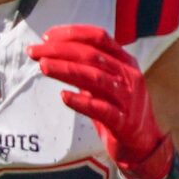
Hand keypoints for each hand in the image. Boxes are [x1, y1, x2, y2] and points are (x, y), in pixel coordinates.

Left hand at [31, 24, 178, 178]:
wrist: (143, 144)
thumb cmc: (119, 111)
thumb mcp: (107, 84)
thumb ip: (88, 68)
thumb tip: (54, 53)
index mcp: (125, 62)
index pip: (98, 38)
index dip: (72, 34)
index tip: (47, 36)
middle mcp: (128, 76)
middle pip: (92, 55)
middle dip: (60, 50)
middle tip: (36, 51)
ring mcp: (128, 99)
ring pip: (95, 78)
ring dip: (66, 70)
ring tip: (44, 66)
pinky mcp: (123, 122)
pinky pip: (101, 109)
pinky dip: (82, 101)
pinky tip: (64, 97)